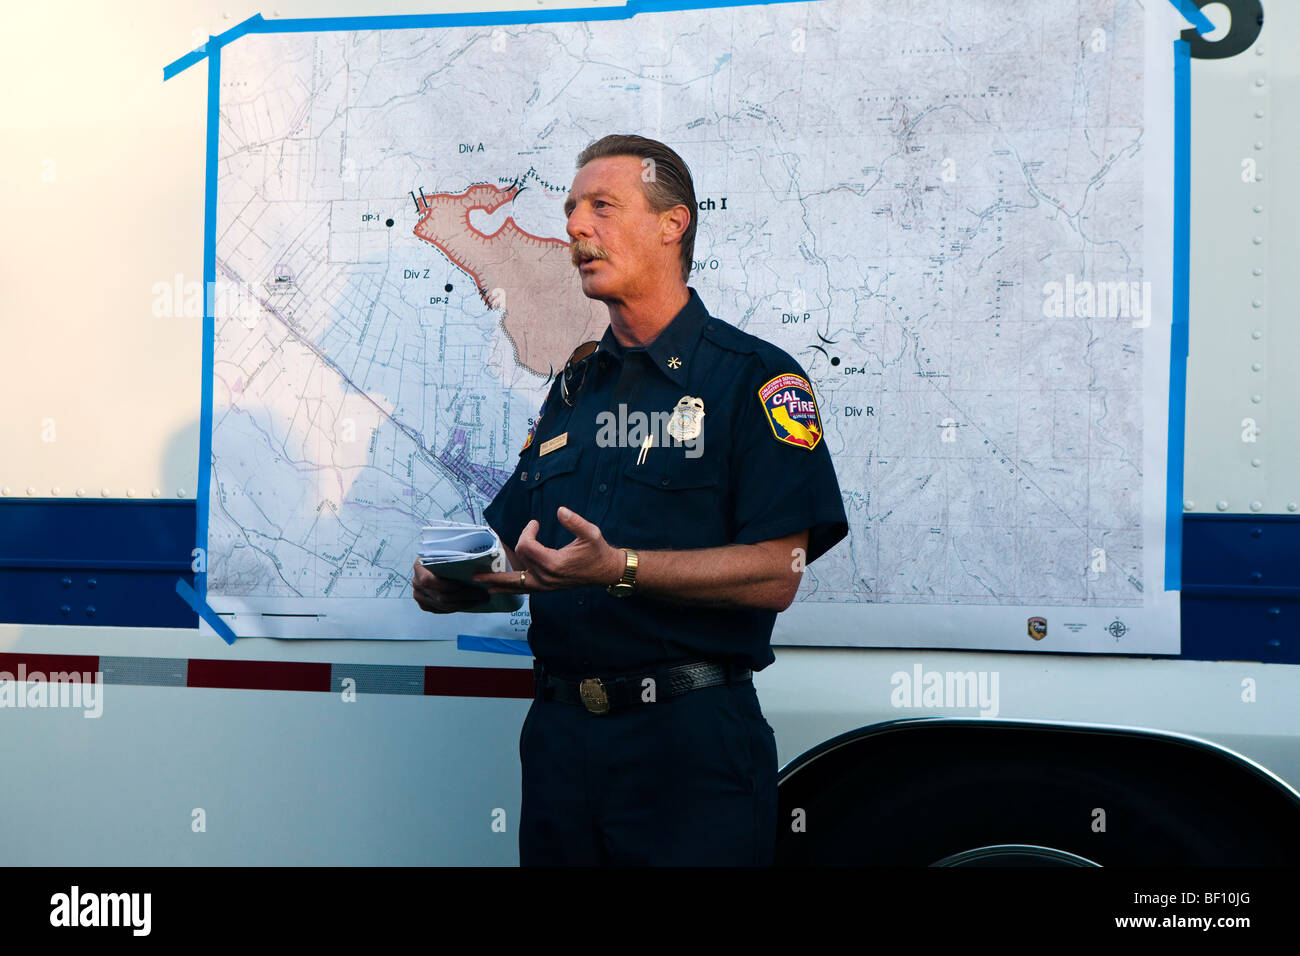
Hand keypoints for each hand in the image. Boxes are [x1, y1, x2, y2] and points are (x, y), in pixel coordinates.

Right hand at [412, 559, 490, 612]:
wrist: (432, 559)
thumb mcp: (445, 547)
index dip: (448, 585)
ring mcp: (419, 596)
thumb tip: (475, 558)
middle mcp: (416, 583)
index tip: (465, 583)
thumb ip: (455, 552)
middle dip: (463, 596)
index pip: (429, 581)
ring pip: (443, 606)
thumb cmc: (441, 552)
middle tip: (481, 594)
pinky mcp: (424, 604)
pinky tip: (468, 603)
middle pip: (440, 596)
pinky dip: (456, 607)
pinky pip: (441, 610)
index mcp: (419, 567)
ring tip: (479, 599)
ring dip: (463, 604)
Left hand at [472, 507, 622, 592]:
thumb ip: (575, 522)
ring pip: (516, 584)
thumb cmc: (598, 551)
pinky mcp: (547, 588)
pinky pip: (524, 590)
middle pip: (518, 563)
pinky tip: (497, 590)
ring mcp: (546, 585)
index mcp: (554, 563)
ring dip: (498, 582)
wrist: (606, 571)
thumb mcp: (591, 533)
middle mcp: (547, 577)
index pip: (526, 546)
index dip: (527, 531)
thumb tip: (560, 510)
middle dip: (504, 558)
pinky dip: (510, 589)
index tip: (535, 523)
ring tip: (480, 581)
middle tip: (478, 569)